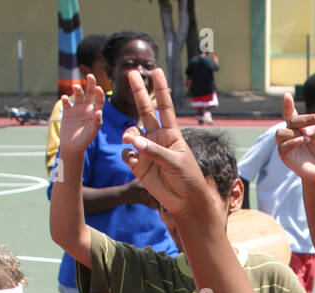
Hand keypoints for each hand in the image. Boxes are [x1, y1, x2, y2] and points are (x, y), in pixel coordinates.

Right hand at [58, 75, 104, 156]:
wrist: (72, 146)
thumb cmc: (84, 140)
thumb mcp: (92, 132)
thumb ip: (96, 123)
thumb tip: (99, 113)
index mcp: (95, 113)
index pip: (99, 100)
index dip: (99, 94)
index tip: (98, 88)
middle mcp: (87, 108)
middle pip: (90, 93)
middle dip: (90, 84)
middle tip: (90, 75)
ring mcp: (77, 109)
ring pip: (78, 95)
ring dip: (77, 89)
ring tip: (76, 86)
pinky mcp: (67, 112)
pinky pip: (66, 103)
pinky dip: (65, 99)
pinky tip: (64, 98)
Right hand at [119, 67, 213, 217]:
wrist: (183, 200)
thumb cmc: (186, 178)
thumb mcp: (175, 162)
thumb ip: (154, 150)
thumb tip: (132, 141)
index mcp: (171, 133)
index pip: (164, 107)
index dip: (160, 89)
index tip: (156, 71)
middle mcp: (157, 138)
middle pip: (145, 110)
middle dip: (139, 92)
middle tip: (132, 73)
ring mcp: (146, 150)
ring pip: (131, 133)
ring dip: (129, 134)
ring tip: (130, 141)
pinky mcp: (138, 164)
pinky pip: (127, 154)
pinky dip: (128, 155)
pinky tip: (134, 161)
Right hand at [274, 93, 314, 185]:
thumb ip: (314, 128)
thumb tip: (303, 129)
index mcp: (297, 127)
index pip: (290, 114)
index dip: (287, 105)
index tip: (287, 95)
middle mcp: (289, 133)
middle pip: (289, 121)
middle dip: (304, 119)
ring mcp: (285, 144)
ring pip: (281, 132)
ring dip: (295, 132)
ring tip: (308, 138)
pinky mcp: (284, 155)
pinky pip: (283, 146)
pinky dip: (293, 142)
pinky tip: (303, 141)